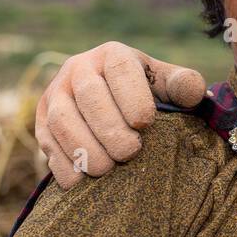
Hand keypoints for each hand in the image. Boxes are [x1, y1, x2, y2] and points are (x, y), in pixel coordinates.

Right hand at [34, 42, 206, 187]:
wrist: (111, 101)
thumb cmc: (148, 93)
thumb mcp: (167, 84)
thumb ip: (183, 85)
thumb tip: (193, 92)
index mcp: (113, 55)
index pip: (119, 69)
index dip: (132, 97)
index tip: (145, 123)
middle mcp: (79, 69)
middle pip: (89, 96)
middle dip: (109, 129)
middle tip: (130, 152)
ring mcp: (56, 94)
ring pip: (62, 120)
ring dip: (83, 148)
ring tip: (106, 170)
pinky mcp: (42, 121)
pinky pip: (46, 142)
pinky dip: (62, 164)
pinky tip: (81, 181)